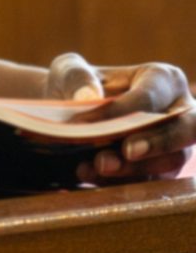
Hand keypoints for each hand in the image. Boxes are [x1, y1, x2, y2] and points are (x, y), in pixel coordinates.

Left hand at [46, 55, 195, 183]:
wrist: (67, 115)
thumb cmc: (76, 86)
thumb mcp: (69, 71)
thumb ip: (77, 77)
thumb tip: (89, 96)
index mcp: (163, 79)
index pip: (148, 97)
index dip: (120, 112)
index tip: (85, 124)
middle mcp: (180, 110)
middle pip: (185, 129)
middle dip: (158, 142)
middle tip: (127, 151)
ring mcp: (176, 143)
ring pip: (171, 161)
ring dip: (136, 168)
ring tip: (99, 166)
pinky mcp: (162, 170)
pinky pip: (152, 181)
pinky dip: (123, 181)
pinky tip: (91, 175)